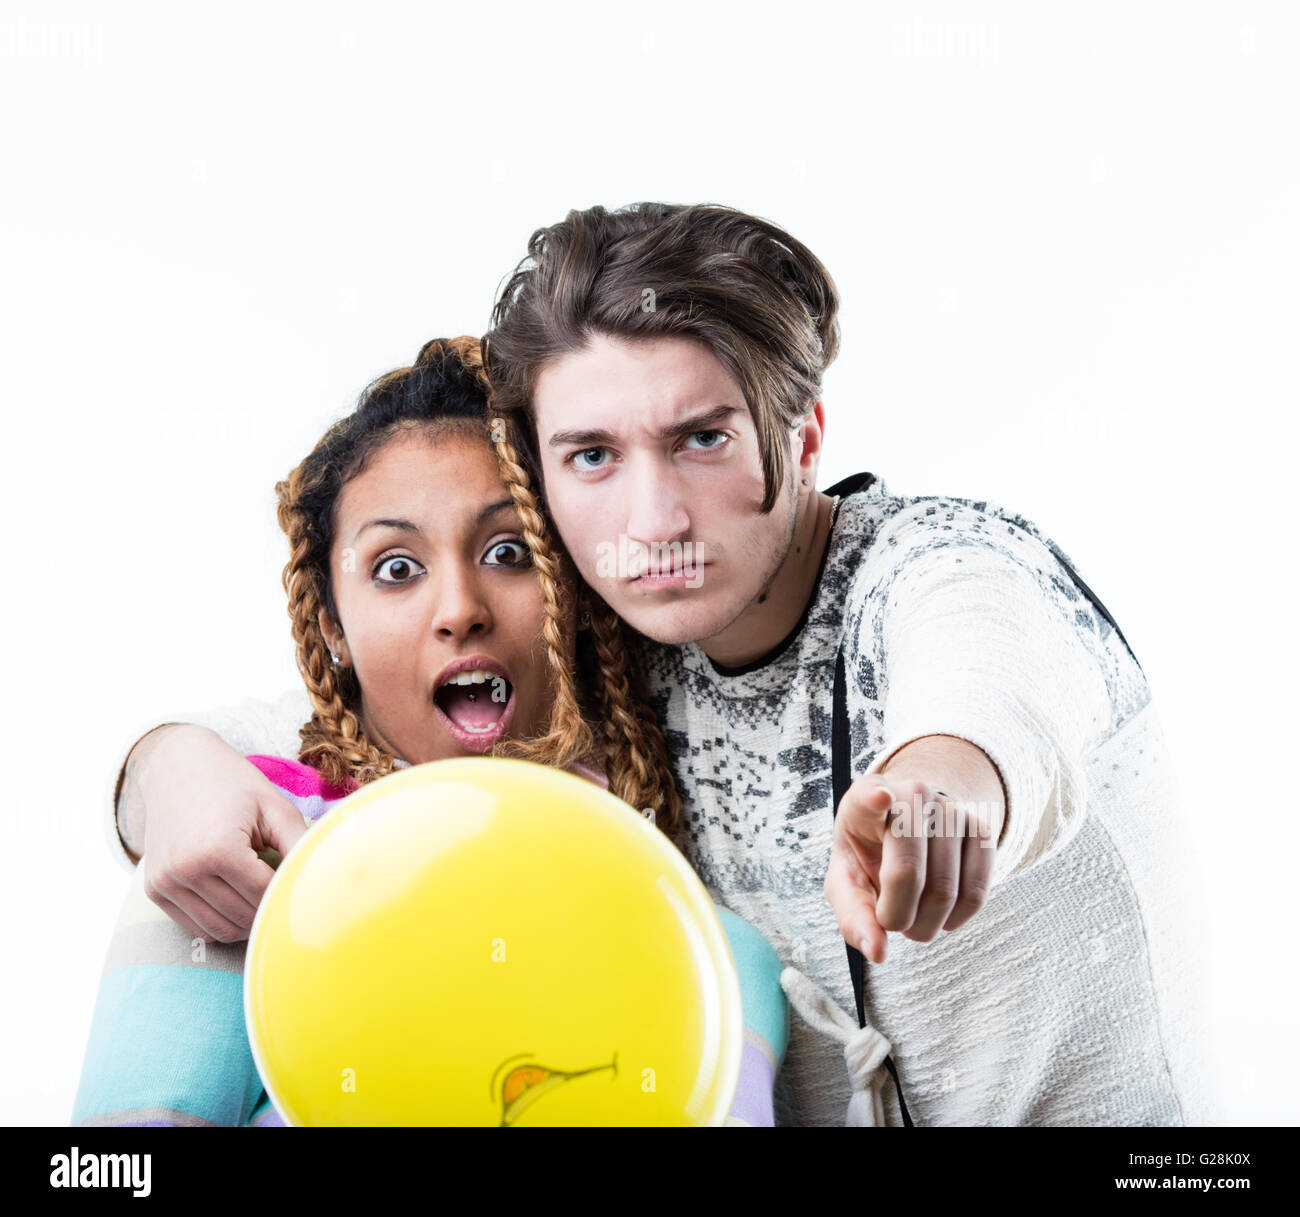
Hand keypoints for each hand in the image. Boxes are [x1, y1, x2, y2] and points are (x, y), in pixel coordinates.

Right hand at [133, 726, 307, 942]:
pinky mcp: (155, 890)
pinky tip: (237, 902)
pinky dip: (220, 923)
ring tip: (263, 901)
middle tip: (286, 896)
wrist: (177, 767)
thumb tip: (324, 877)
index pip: (264, 895)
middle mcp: (186, 871)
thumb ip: (298, 843)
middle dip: (269, 911)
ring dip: (246, 924)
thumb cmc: (232, 784)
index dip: (288, 895)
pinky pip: (195, 926)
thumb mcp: (273, 806)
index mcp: (218, 849)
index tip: (303, 889)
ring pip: (219, 930)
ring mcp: (165, 883)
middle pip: (242, 917)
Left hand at [824, 739, 1004, 963]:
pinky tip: (941, 913)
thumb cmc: (870, 855)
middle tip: (892, 922)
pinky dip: (957, 918)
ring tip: (913, 916)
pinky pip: (977, 893)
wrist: (909, 826)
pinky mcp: (982, 829)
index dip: (873, 799)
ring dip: (927, 925)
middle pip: (907, 872)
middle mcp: (912, 794)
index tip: (878, 798)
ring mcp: (951, 808)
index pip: (869, 796)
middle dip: (898, 917)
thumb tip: (878, 952)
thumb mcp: (847, 879)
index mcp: (864, 799)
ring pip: (945, 891)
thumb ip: (854, 914)